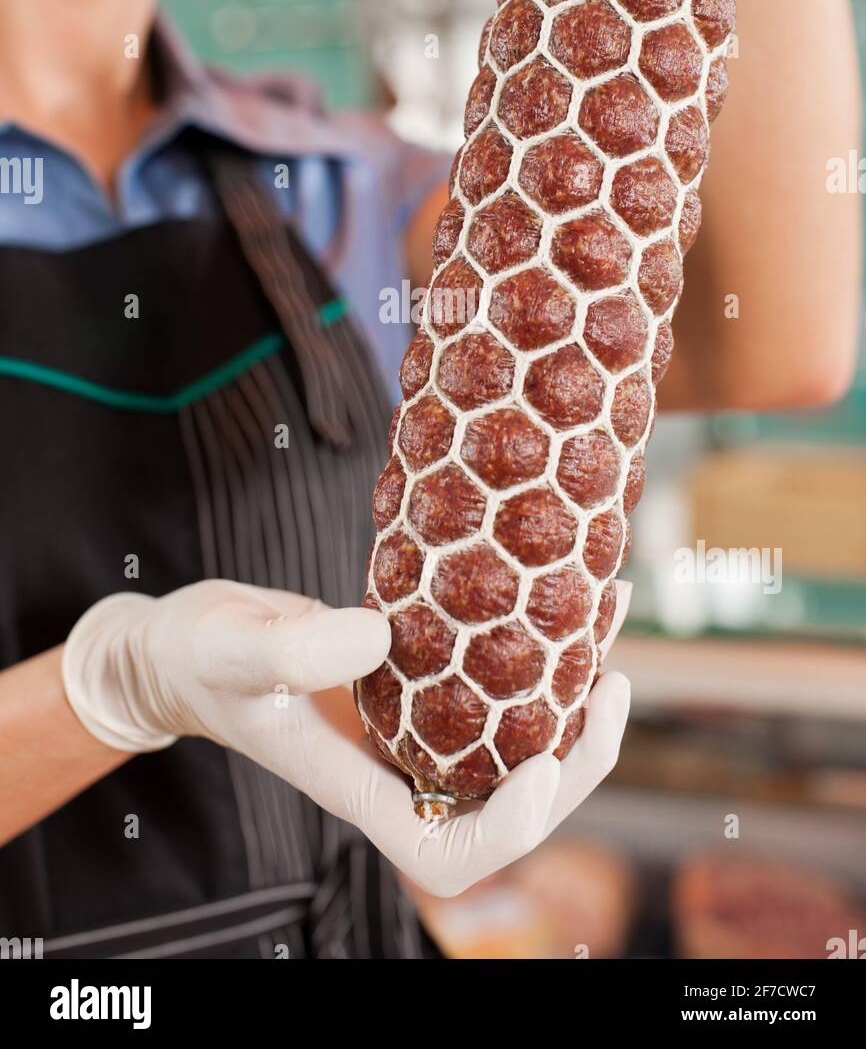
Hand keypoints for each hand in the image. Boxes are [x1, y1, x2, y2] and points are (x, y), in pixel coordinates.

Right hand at [62, 579, 629, 897]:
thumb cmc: (197, 659)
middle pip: (513, 803)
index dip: (510, 828)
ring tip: (609, 625)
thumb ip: (289, 649)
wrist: (189, 646)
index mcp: (358, 785)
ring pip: (519, 742)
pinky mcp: (424, 680)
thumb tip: (378, 636)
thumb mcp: (231, 647)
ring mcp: (418, 727)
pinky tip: (569, 590)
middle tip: (614, 686)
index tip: (543, 765)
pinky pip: (498, 682)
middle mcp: (402, 767)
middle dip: (578, 761)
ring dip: (576, 699)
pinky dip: (543, 647)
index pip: (450, 851)